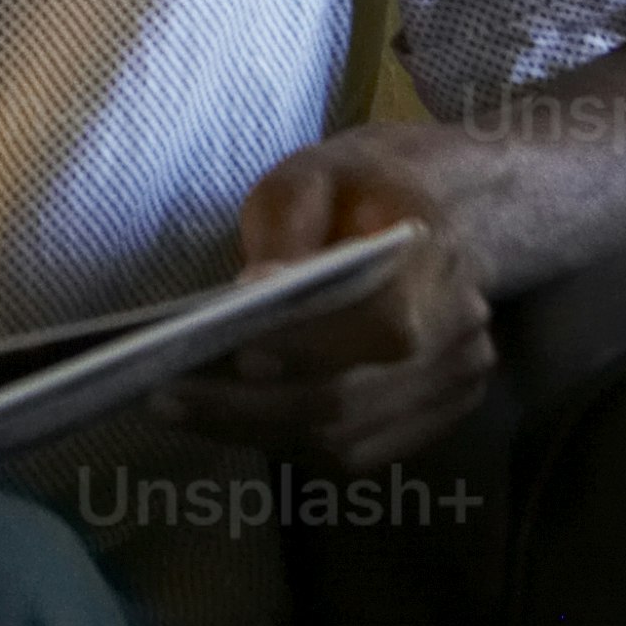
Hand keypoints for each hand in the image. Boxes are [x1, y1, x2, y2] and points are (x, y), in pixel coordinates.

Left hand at [152, 135, 496, 470]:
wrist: (444, 209)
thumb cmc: (366, 186)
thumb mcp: (315, 173)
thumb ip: (286, 228)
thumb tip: (252, 293)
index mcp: (438, 258)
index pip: (386, 324)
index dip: (312, 348)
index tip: (237, 351)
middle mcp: (460, 334)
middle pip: (354, 398)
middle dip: (252, 406)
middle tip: (165, 394)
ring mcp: (457, 384)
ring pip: (349, 439)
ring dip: (257, 431)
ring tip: (179, 409)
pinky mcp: (437, 417)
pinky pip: (356, 452)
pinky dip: (288, 441)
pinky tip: (229, 419)